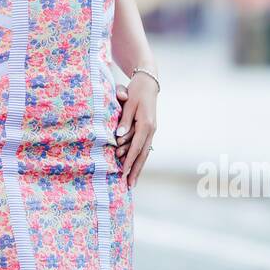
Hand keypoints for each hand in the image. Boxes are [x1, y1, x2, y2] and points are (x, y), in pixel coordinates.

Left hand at [115, 71, 157, 189]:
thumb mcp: (129, 104)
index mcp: (146, 125)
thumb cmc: (136, 91)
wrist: (148, 83)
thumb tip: (118, 137)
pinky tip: (135, 167)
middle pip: (143, 154)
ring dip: (138, 167)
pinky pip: (144, 147)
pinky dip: (139, 158)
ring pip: (145, 153)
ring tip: (131, 181)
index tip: (123, 173)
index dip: (129, 161)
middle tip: (129, 185)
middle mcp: (151, 130)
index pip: (136, 147)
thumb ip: (124, 121)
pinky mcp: (149, 130)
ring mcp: (152, 131)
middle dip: (136, 171)